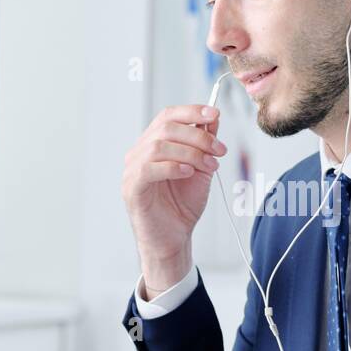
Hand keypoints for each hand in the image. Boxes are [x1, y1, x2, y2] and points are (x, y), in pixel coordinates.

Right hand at [122, 104, 225, 296]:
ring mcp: (132, 170)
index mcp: (153, 144)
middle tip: (219, 150)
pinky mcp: (131, 189)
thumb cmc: (183, 205)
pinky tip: (188, 173)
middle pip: (166, 128)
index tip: (215, 114)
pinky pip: (148, 169)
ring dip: (190, 152)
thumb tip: (213, 118)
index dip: (191, 111)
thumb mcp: (201, 168)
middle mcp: (139, 153)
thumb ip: (204, 144)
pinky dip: (172, 166)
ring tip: (210, 166)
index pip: (168, 116)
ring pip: (158, 146)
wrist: (174, 238)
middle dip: (198, 136)